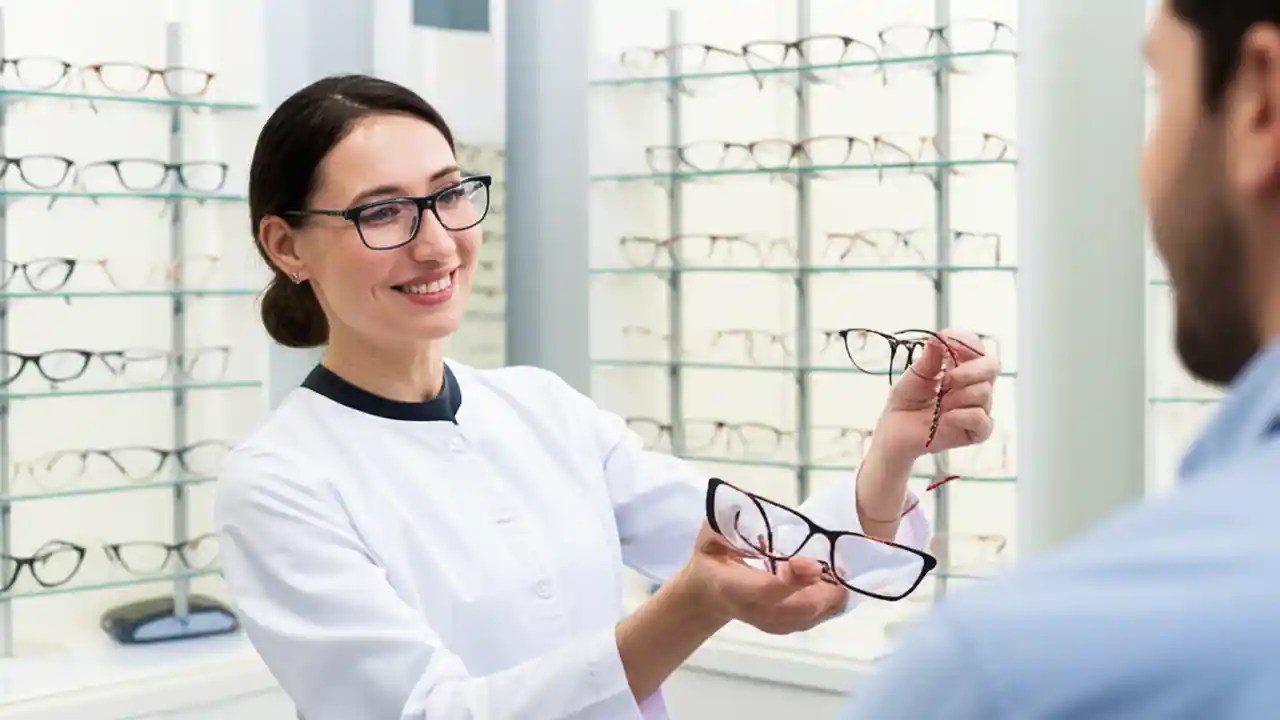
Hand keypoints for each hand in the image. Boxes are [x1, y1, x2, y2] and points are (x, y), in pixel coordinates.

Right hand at [673, 522, 847, 635]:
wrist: (707, 595)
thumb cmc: (712, 557)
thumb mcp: (711, 532)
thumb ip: (729, 520)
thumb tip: (753, 502)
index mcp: (732, 585)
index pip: (766, 590)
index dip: (793, 581)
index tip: (814, 564)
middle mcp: (752, 610)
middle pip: (796, 609)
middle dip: (823, 591)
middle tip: (839, 566)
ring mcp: (769, 623)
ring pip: (809, 617)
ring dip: (831, 596)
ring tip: (840, 571)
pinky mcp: (783, 627)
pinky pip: (814, 619)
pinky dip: (830, 603)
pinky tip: (836, 582)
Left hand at [873, 328, 999, 461]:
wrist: (896, 431)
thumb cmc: (906, 401)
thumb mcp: (914, 375)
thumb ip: (929, 358)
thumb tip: (939, 338)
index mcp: (962, 367)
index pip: (977, 347)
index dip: (965, 343)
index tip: (946, 343)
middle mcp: (975, 385)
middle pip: (992, 366)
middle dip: (968, 371)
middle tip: (946, 379)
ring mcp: (978, 408)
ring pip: (984, 392)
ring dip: (957, 397)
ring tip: (938, 405)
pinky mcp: (977, 431)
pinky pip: (981, 419)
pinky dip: (961, 416)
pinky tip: (945, 418)